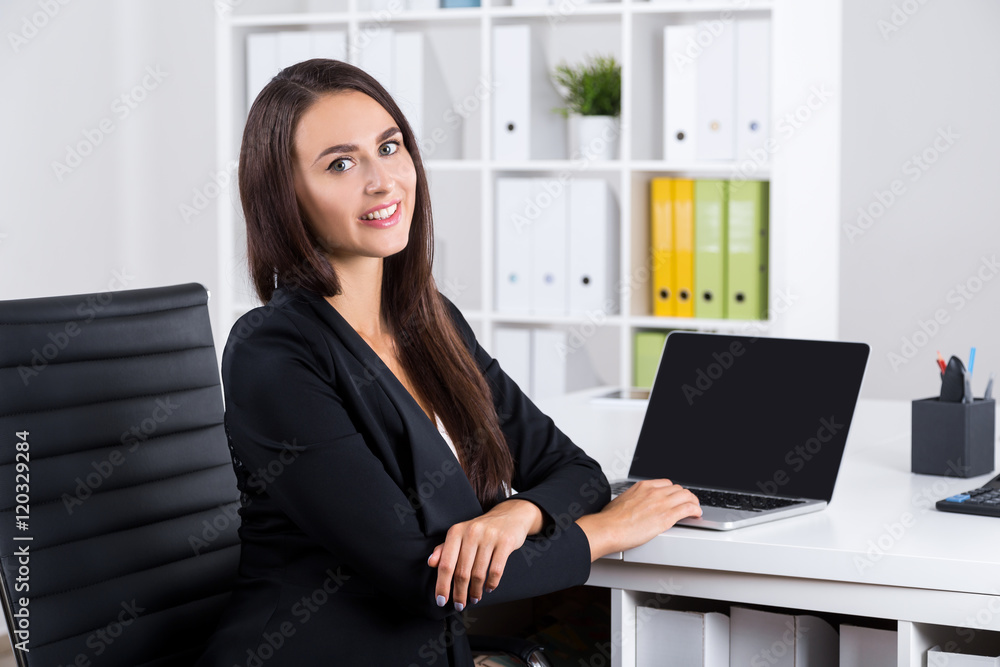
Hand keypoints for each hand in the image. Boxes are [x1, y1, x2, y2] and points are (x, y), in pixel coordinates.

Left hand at [426, 499, 542, 610]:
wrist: (510, 515)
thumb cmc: (481, 530)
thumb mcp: (461, 534)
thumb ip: (444, 549)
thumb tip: (431, 562)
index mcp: (456, 531)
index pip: (446, 564)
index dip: (442, 585)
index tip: (441, 600)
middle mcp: (471, 532)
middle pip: (461, 572)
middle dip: (459, 593)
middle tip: (459, 605)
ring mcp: (489, 537)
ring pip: (478, 574)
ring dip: (475, 591)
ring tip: (474, 598)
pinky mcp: (505, 542)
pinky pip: (496, 570)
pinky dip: (491, 584)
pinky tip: (489, 588)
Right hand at [576, 479, 700, 560]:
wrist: (609, 528)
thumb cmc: (610, 519)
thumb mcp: (621, 501)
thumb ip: (632, 500)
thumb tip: (632, 506)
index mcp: (643, 487)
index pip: (666, 483)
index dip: (673, 491)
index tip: (674, 497)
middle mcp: (654, 492)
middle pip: (678, 489)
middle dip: (684, 496)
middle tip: (687, 503)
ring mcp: (662, 503)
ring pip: (686, 496)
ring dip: (693, 502)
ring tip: (695, 509)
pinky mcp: (667, 516)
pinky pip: (688, 508)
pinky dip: (695, 510)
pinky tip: (696, 514)